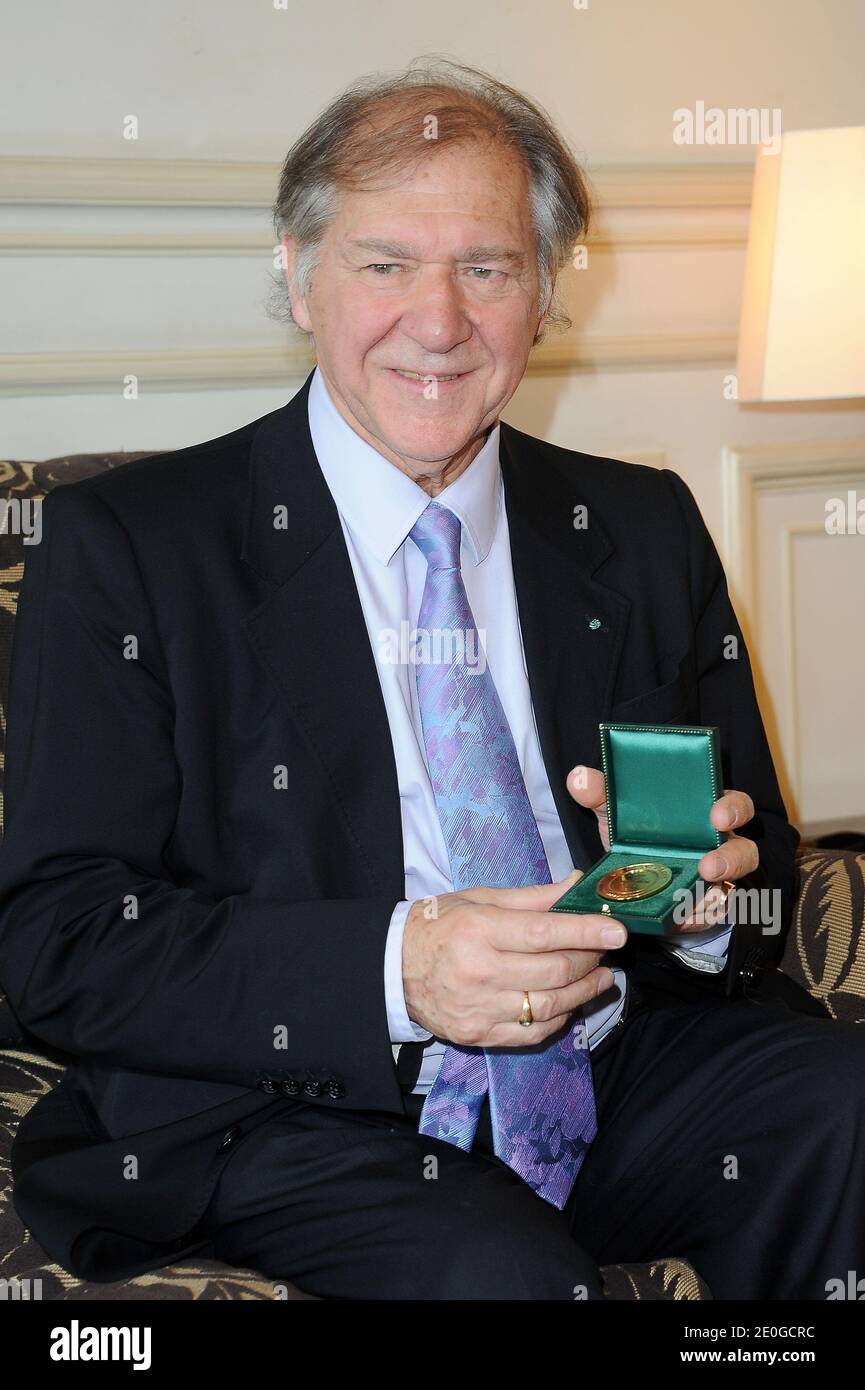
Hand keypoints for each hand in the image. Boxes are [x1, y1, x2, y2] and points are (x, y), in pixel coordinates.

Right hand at [402, 870, 627, 1045]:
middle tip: (604, 948)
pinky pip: (533, 1032)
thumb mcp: (480, 899)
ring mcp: (480, 1008)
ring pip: (550, 1005)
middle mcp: (480, 972)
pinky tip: (568, 1001)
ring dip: (584, 991)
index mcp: (479, 930)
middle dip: (590, 959)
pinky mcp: (479, 1035)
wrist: (391, 968)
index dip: (586, 932)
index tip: (617, 930)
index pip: (545, 933)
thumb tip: (577, 885)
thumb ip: (532, 898)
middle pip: (555, 971)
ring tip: (600, 976)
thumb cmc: (438, 925)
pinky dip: (559, 1017)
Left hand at [566, 765, 759, 932]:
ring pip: (734, 887)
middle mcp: (719, 847)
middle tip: (708, 865)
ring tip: (695, 897)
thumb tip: (579, 776)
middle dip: (731, 858)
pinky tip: (681, 919)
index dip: (733, 810)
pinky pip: (712, 917)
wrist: (628, 880)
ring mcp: (717, 881)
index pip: (735, 806)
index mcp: (706, 814)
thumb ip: (600, 793)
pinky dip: (698, 919)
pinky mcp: (705, 909)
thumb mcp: (616, 813)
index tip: (717, 815)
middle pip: (744, 850)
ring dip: (717, 894)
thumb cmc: (635, 835)